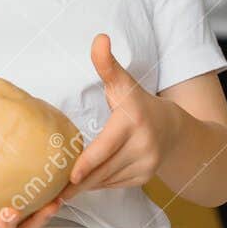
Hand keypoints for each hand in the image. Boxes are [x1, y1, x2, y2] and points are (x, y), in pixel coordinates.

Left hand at [57, 33, 175, 202]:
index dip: (87, 162)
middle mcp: (143, 145)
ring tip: (61, 189)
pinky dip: (98, 184)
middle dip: (78, 180)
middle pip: (103, 168)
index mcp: (133, 121)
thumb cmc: (138, 103)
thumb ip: (107, 64)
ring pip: (107, 180)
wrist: (174, 129)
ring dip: (85, 184)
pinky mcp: (144, 178)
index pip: (106, 146)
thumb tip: (99, 38)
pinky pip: (114, 185)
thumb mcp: (123, 83)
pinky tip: (83, 182)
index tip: (70, 175)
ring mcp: (146, 165)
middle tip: (52, 188)